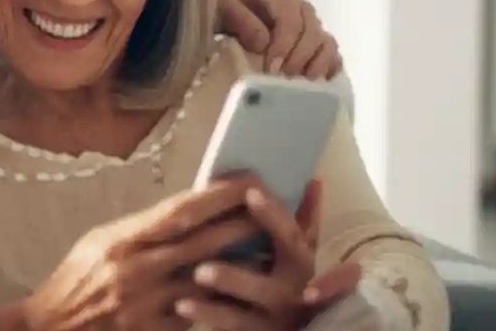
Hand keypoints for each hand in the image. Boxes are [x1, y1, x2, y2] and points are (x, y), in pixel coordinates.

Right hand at [22, 177, 263, 330]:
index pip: (178, 211)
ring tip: (272, 251)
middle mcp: (134, 269)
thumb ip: (141, 228)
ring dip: (241, 267)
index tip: (247, 181)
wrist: (50, 330)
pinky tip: (242, 293)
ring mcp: (144, 306)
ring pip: (207, 282)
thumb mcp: (99, 242)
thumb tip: (185, 209)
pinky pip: (194, 317)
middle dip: (241, 225)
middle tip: (274, 210)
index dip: (217, 195)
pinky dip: (219, 303)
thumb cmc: (76, 281)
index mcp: (120, 239)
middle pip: (201, 243)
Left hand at [180, 181, 360, 328]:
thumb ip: (306, 218)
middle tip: (203, 268)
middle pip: (266, 287)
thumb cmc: (297, 280)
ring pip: (243, 317)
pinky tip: (181, 307)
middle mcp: (292, 295)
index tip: (251, 192)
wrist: (302, 326)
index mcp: (301, 264)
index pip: (291, 237)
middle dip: (235, 277)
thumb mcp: (302, 251)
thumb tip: (314, 179)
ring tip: (187, 290)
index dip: (273, 215)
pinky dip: (207, 318)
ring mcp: (273, 322)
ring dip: (213, 307)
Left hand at [218, 0, 340, 79]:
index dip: (285, 41)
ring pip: (326, 41)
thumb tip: (263, 41)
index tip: (270, 66)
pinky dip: (327, 68)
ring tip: (298, 82)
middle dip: (298, 57)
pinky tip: (314, 83)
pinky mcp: (314, 47)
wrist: (219, 28)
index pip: (292, 15)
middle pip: (312, 30)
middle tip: (281, 78)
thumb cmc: (218, 17)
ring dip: (315, 64)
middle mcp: (298, 8)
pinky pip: (332, 55)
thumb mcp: (217, 10)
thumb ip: (237, 17)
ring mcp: (309, 28)